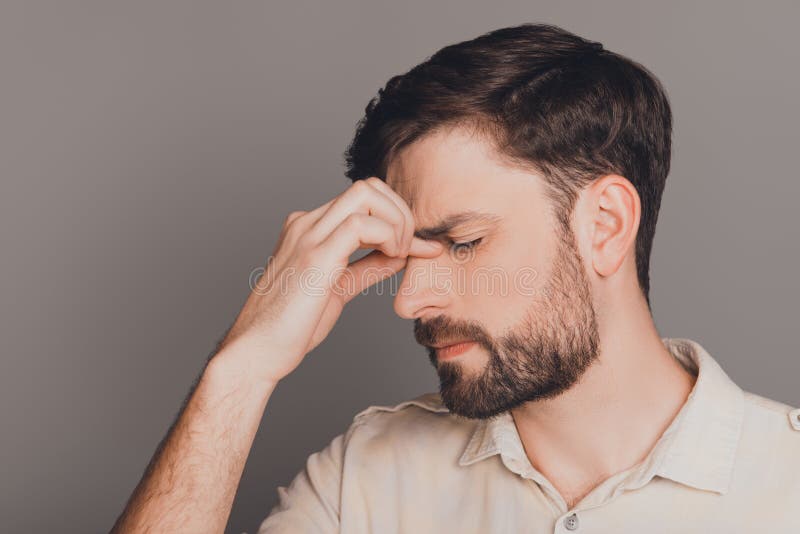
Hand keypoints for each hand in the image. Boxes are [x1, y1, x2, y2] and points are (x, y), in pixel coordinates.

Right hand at [216, 177, 442, 384]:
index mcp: (309, 228)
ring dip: (397, 221)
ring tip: (400, 254)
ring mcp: (308, 235)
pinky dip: (389, 236)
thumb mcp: (338, 289)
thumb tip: (398, 256)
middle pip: (368, 187)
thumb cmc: (290, 326)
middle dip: (401, 212)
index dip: (397, 217)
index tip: (419, 247)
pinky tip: (392, 259)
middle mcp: (307, 224)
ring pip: (367, 194)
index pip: (363, 199)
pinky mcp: (315, 256)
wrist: (256, 351)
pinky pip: (363, 225)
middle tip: (410, 249)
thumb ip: (366, 267)